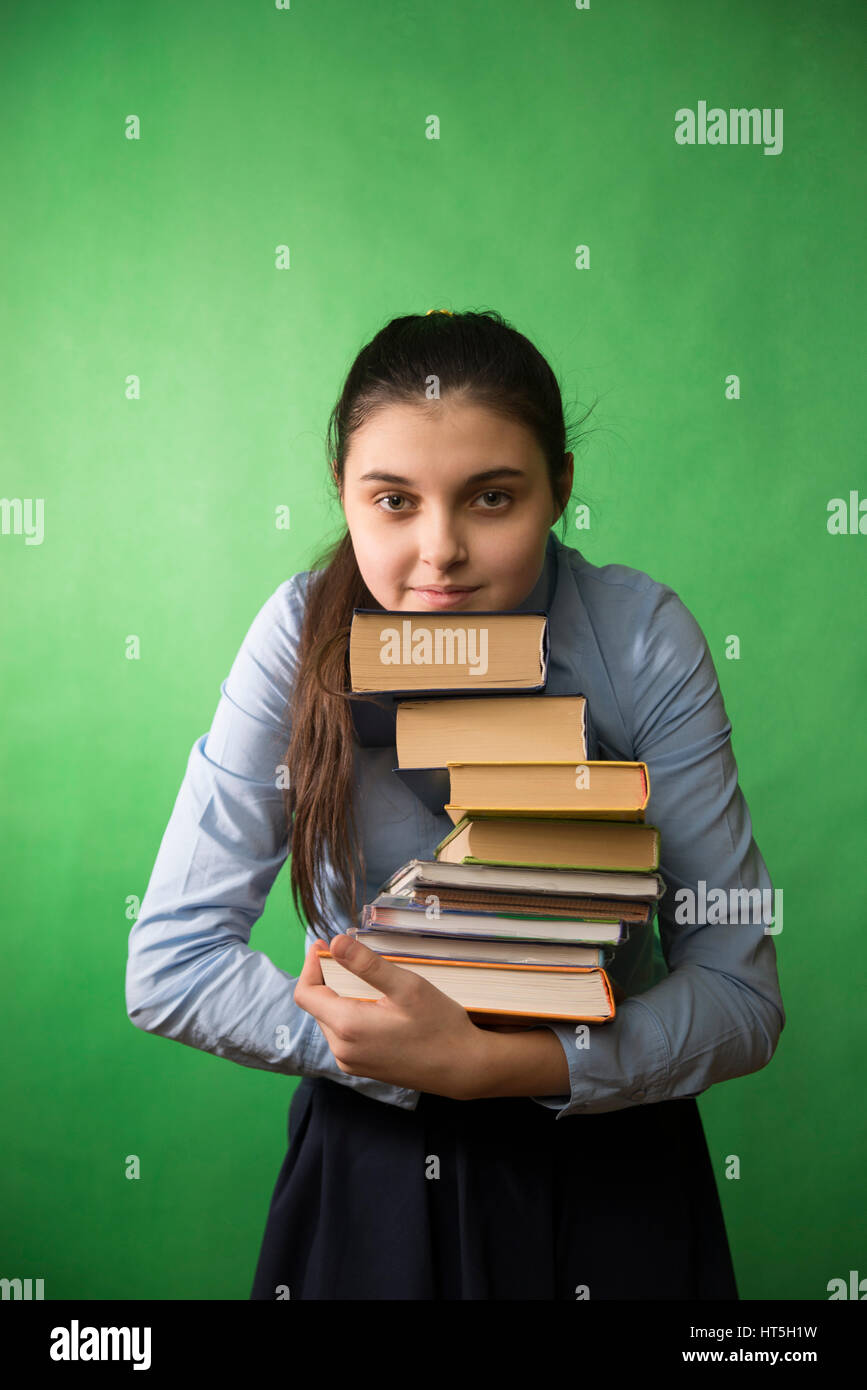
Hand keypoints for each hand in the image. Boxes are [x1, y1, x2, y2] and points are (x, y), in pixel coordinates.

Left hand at [294, 934, 492, 1100]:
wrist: (463, 1068)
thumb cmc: (440, 1026)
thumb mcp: (407, 987)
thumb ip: (367, 965)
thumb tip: (334, 942)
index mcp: (347, 1027)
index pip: (306, 993)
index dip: (311, 965)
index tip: (324, 945)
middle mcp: (342, 1050)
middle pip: (318, 1006)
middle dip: (328, 978)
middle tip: (350, 955)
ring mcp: (351, 1063)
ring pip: (330, 1020)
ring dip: (340, 997)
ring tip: (368, 981)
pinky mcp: (362, 1068)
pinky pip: (344, 1036)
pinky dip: (351, 1015)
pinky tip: (377, 1006)